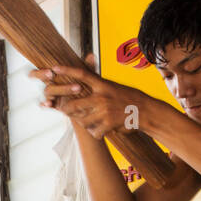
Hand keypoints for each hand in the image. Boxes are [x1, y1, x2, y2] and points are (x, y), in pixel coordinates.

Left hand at [29, 56, 143, 139]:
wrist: (147, 111)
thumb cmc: (130, 98)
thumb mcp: (114, 86)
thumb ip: (100, 85)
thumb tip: (86, 79)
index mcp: (103, 85)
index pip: (82, 74)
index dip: (67, 70)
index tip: (54, 68)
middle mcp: (102, 97)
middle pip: (74, 105)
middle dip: (67, 110)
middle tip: (65, 111)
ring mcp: (104, 111)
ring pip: (82, 121)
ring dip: (84, 124)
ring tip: (90, 122)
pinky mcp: (108, 124)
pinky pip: (94, 132)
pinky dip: (96, 133)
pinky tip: (101, 130)